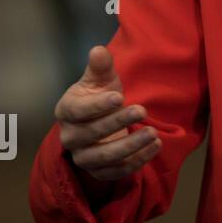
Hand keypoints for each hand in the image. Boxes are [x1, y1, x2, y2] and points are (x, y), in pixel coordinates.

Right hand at [55, 45, 159, 181]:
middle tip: (142, 110)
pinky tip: (155, 146)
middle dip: (117, 123)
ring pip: (103, 157)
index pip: (77, 110)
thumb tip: (98, 50)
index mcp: (66, 110)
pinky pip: (115, 172)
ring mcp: (83, 156)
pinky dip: (136, 162)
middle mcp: (70, 136)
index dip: (97, 105)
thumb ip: (100, 67)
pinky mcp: (98, 171)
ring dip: (129, 147)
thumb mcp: (101, 80)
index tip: (119, 96)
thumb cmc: (100, 96)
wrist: (101, 121)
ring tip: (153, 134)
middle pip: (90, 134)